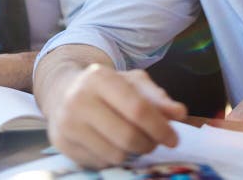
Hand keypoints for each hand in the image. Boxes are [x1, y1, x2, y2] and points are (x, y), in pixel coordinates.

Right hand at [48, 65, 186, 168]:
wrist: (62, 92)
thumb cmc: (106, 88)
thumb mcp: (132, 83)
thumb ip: (156, 97)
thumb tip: (180, 113)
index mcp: (99, 78)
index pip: (137, 109)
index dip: (160, 127)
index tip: (174, 139)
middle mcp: (79, 99)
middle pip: (127, 136)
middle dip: (148, 144)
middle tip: (154, 142)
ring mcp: (67, 124)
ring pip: (115, 154)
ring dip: (132, 153)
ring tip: (134, 141)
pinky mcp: (62, 145)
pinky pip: (100, 163)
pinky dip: (114, 158)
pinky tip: (113, 144)